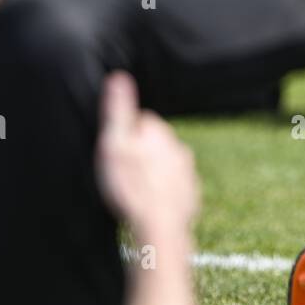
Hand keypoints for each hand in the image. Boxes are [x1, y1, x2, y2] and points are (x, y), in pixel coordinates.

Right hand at [95, 72, 198, 233]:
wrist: (160, 227)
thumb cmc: (131, 185)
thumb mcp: (114, 144)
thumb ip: (117, 111)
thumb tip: (119, 76)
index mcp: (159, 133)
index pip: (139, 122)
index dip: (123, 137)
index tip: (114, 154)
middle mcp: (179, 148)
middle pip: (152, 144)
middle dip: (138, 154)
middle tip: (121, 175)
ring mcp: (187, 173)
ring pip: (163, 166)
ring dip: (150, 174)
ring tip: (133, 191)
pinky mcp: (190, 195)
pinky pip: (172, 188)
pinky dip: (162, 193)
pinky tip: (148, 205)